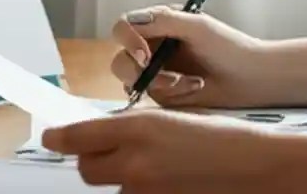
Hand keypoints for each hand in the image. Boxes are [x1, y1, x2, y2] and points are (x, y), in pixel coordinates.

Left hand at [41, 109, 301, 192]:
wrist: (254, 167)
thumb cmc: (223, 138)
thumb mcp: (174, 119)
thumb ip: (135, 126)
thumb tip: (103, 132)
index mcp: (139, 128)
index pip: (80, 135)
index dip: (60, 136)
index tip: (51, 137)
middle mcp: (134, 162)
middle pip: (87, 167)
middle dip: (93, 159)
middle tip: (113, 151)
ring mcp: (142, 190)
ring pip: (112, 186)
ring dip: (123, 177)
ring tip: (159, 166)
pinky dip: (142, 189)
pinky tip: (168, 180)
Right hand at [111, 4, 270, 107]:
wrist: (250, 78)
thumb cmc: (229, 47)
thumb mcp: (199, 27)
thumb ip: (166, 20)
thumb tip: (132, 20)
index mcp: (159, 24)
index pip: (124, 27)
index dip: (127, 40)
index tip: (144, 54)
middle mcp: (151, 46)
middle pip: (121, 59)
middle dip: (142, 72)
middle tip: (170, 79)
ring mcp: (154, 72)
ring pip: (130, 82)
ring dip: (159, 84)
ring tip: (192, 83)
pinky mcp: (160, 94)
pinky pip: (147, 98)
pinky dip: (168, 95)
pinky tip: (193, 89)